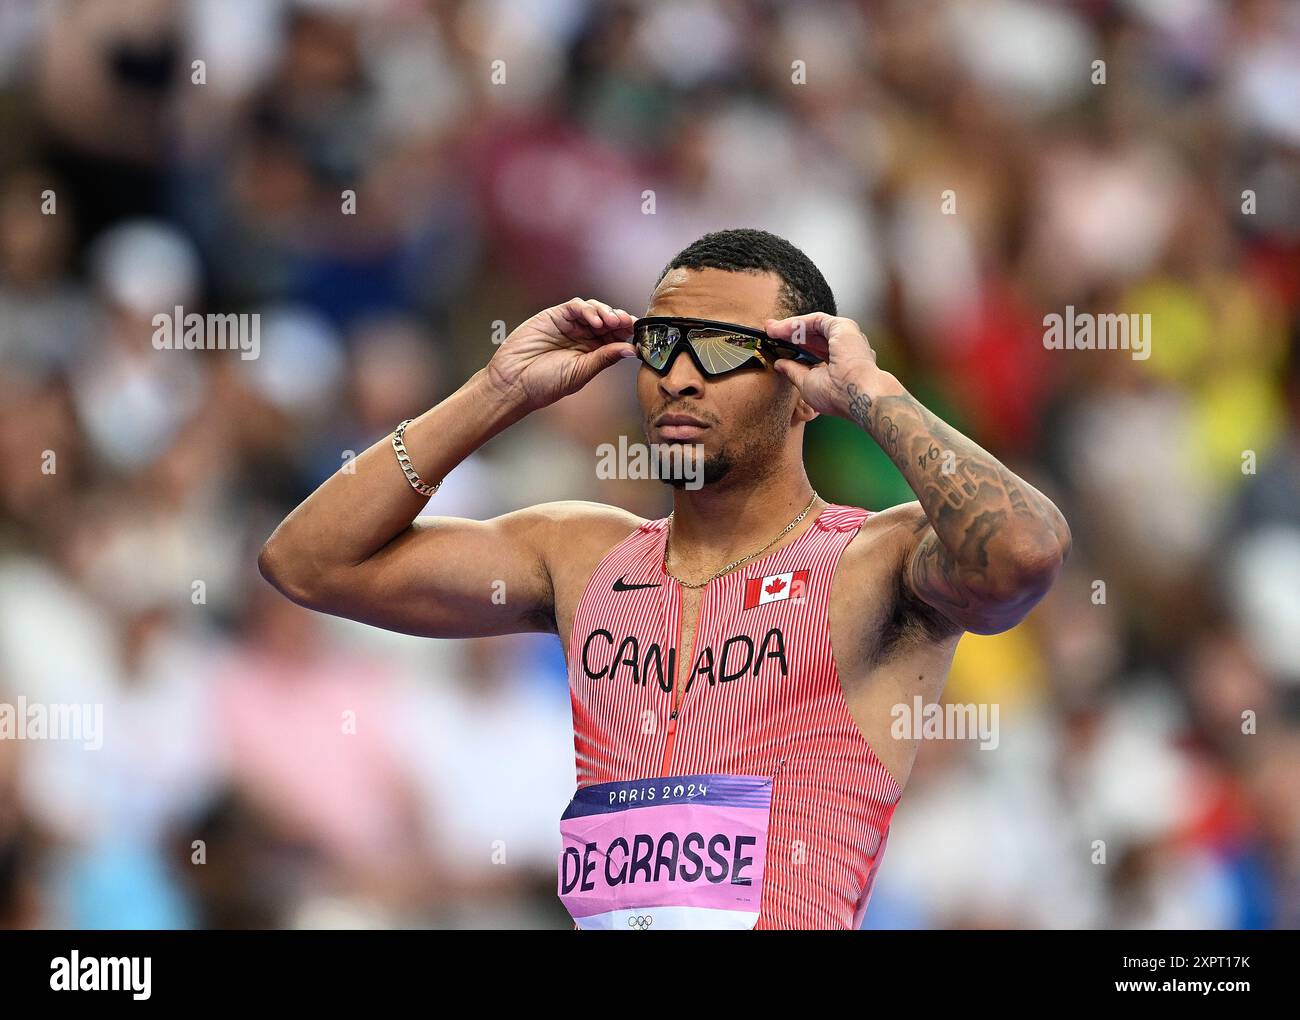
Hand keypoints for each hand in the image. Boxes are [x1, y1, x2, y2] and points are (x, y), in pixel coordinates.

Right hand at [485, 298, 636, 411]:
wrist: (514, 382)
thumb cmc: (545, 384)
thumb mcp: (581, 372)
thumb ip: (605, 358)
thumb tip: (631, 349)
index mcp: (593, 353)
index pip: (616, 338)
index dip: (628, 333)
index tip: (639, 334)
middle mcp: (583, 337)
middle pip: (609, 321)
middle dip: (620, 320)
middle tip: (626, 323)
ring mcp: (569, 326)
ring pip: (595, 310)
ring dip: (606, 312)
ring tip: (611, 321)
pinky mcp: (555, 316)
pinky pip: (576, 307)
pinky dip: (588, 310)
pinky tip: (595, 321)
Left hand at [764, 312, 897, 422]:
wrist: (856, 396)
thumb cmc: (838, 397)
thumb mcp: (807, 383)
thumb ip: (793, 371)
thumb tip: (779, 364)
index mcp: (840, 363)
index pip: (814, 350)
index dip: (794, 346)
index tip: (775, 344)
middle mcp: (845, 348)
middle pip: (812, 336)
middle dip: (789, 333)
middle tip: (770, 330)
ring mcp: (846, 336)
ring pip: (813, 326)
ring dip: (790, 327)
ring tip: (771, 329)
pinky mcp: (843, 327)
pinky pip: (816, 320)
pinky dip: (798, 323)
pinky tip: (782, 328)